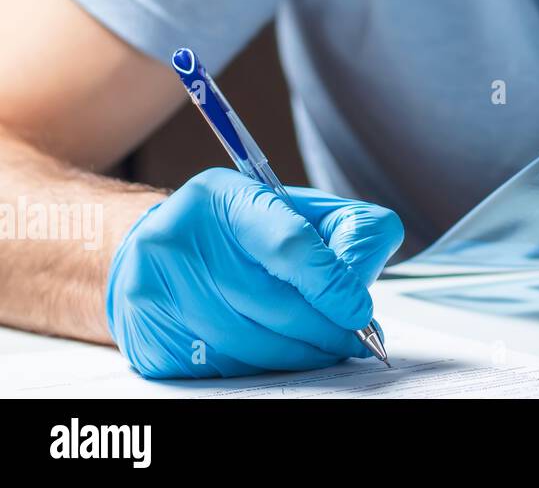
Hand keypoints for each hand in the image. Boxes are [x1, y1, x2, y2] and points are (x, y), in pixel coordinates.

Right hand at [106, 168, 403, 378]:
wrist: (153, 252)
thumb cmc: (240, 231)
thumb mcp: (297, 209)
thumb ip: (347, 233)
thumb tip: (362, 284)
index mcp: (224, 198)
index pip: (289, 245)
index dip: (331, 286)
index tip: (361, 313)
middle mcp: (180, 241)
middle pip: (273, 304)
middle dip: (325, 329)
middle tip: (356, 339)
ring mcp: (155, 291)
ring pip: (250, 344)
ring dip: (299, 354)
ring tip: (322, 347)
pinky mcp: (147, 336)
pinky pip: (222, 368)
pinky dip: (261, 367)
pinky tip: (275, 351)